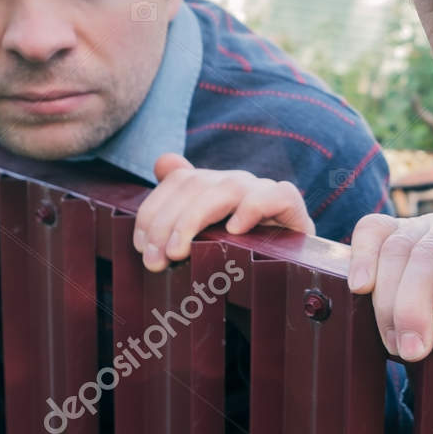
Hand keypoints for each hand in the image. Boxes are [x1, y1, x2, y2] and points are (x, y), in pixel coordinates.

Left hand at [131, 153, 313, 271]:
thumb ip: (181, 203)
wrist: (288, 271)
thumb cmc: (239, 256)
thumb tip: (163, 162)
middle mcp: (236, 183)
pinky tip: (235, 231)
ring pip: (227, 189)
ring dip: (194, 220)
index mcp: (213, 186)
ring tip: (178, 252)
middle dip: (166, 224)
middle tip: (154, 261)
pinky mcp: (292, 207)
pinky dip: (255, 208)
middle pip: (195, 185)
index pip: (178, 181)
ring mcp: (264, 191)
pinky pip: (278, 195)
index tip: (141, 245)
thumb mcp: (206, 236)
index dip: (154, 210)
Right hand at [347, 208, 432, 359]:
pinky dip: (362, 256)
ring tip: (395, 345)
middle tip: (413, 352)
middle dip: (417, 306)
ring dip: (390, 300)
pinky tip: (360, 289)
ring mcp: (425, 224)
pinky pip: (372, 230)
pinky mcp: (394, 231)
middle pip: (431, 253)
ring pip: (398, 248)